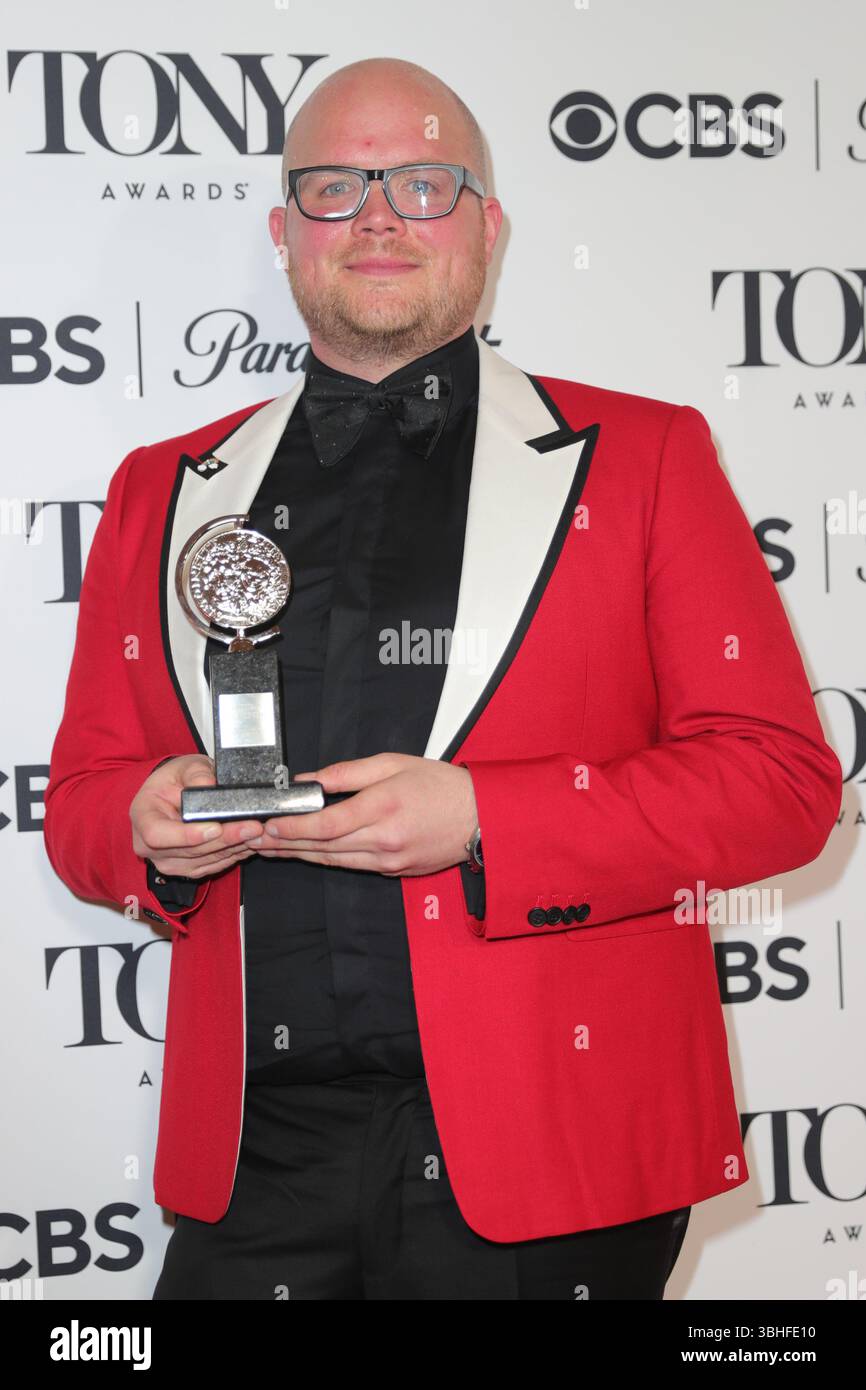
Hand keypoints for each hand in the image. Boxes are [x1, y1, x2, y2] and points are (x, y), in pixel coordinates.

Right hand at [130, 754, 264, 878]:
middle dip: (225, 839)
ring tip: (258, 833)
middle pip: (190, 850)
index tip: (215, 828)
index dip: (187, 835)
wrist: (174, 795)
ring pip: (207, 859)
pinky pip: (215, 864)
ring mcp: (169, 861)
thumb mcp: (184, 766)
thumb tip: (209, 786)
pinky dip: (235, 853)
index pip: (158, 834)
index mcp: (143, 817)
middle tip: (252, 827)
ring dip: (235, 847)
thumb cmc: (175, 780)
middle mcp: (149, 846)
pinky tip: (250, 842)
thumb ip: (196, 774)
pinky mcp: (189, 869)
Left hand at [248, 753, 477, 876]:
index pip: (326, 825)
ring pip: (333, 861)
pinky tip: (306, 854)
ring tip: (269, 850)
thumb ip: (347, 773)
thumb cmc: (440, 786)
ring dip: (298, 856)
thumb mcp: (393, 764)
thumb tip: (310, 781)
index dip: (292, 828)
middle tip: (254, 841)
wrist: (480, 817)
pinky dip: (326, 859)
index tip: (267, 825)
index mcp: (383, 807)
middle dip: (284, 844)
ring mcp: (389, 860)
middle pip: (323, 847)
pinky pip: (352, 865)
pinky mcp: (393, 871)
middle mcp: (384, 840)